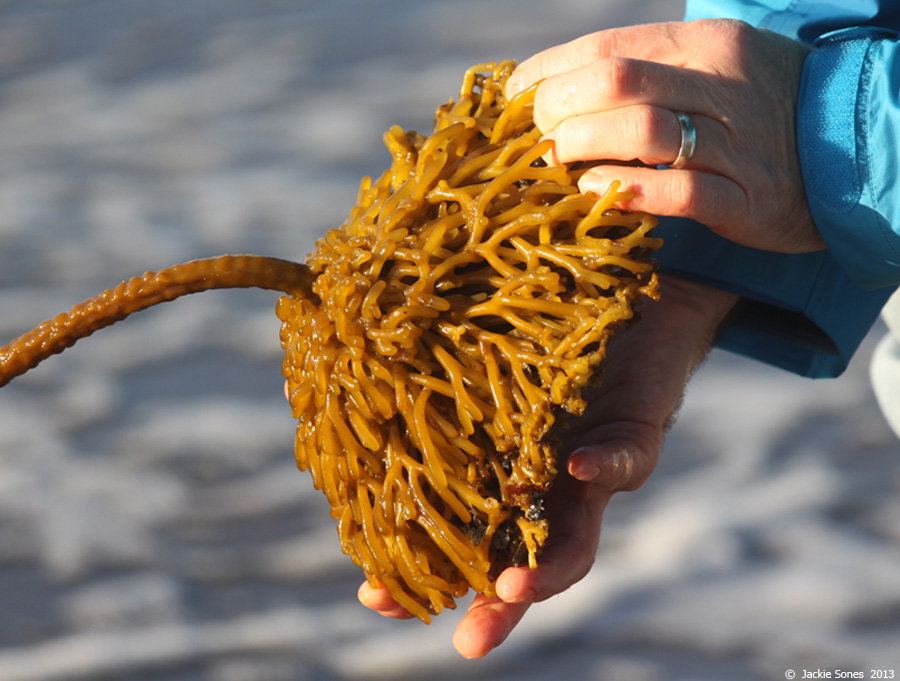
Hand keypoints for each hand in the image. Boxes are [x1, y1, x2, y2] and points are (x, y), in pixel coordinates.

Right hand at [359, 275, 739, 657]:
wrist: (636, 317)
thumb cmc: (550, 346)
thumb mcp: (485, 377)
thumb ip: (438, 395)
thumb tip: (352, 385)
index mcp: (507, 485)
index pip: (465, 546)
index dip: (426, 577)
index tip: (376, 596)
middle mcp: (548, 494)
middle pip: (522, 565)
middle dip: (495, 607)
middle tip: (464, 643)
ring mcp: (591, 476)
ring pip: (576, 542)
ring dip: (547, 570)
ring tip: (512, 589)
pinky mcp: (635, 440)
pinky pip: (624, 463)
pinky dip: (601, 470)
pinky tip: (575, 469)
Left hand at [505, 19, 822, 253]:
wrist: (849, 150)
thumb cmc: (757, 111)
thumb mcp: (711, 69)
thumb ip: (648, 73)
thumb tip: (559, 89)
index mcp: (704, 45)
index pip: (608, 47)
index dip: (549, 71)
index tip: (514, 98)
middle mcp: (720, 85)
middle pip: (617, 82)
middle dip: (557, 109)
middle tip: (536, 137)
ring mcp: (737, 143)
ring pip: (643, 132)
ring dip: (583, 148)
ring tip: (557, 164)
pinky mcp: (747, 199)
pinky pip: (678, 192)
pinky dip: (626, 190)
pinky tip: (597, 191)